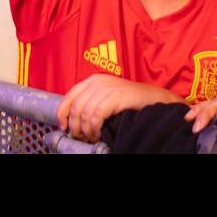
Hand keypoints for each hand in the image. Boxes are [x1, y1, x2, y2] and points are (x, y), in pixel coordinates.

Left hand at [57, 74, 182, 142]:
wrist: (153, 98)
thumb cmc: (130, 100)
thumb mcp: (107, 95)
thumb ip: (92, 101)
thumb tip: (74, 119)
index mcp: (94, 79)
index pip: (69, 95)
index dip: (63, 113)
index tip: (64, 126)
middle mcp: (98, 81)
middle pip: (76, 107)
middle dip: (75, 126)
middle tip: (80, 137)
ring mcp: (107, 88)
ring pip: (85, 113)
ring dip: (86, 130)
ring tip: (92, 137)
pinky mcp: (115, 97)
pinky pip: (96, 116)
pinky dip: (95, 128)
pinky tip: (99, 133)